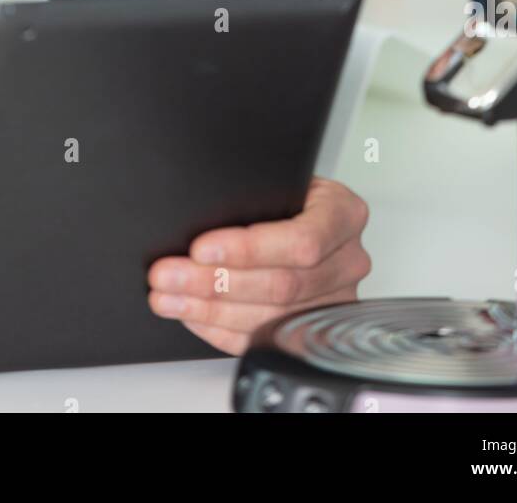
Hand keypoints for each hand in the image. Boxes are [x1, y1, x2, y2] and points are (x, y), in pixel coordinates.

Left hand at [147, 177, 370, 356]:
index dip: (248, 249)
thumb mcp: (279, 179)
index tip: (200, 248)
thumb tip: (196, 216)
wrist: (306, 210)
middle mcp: (347, 260)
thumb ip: (255, 196)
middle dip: (214, 281)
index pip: (301, 240)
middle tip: (169, 274)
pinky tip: (191, 313)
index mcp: (344, 214)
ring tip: (169, 295)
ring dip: (209, 308)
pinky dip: (219, 328)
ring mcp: (335, 298)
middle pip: (282, 284)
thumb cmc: (289, 192)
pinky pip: (262, 338)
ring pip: (270, 317)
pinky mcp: (312, 327)